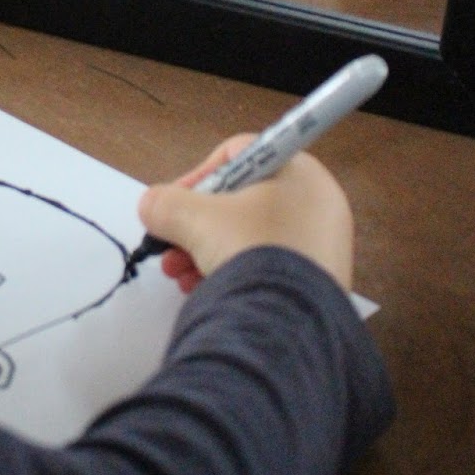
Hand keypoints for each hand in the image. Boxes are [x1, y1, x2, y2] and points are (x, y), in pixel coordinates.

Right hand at [138, 134, 353, 292]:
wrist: (291, 318)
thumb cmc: (250, 247)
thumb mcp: (195, 218)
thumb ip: (165, 203)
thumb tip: (151, 205)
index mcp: (300, 172)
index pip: (240, 156)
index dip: (199, 175)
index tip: (174, 203)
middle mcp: (319, 203)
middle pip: (241, 201)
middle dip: (196, 225)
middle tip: (170, 246)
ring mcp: (323, 245)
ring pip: (250, 236)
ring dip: (205, 251)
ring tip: (179, 276)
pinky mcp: (320, 282)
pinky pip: (268, 265)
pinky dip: (234, 272)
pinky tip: (205, 291)